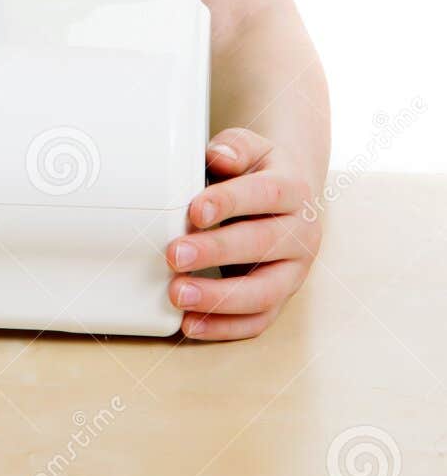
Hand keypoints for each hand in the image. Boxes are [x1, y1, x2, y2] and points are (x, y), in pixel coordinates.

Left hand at [165, 127, 321, 340]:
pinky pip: (257, 321)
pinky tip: (190, 324)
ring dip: (219, 299)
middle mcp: (301, 233)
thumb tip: (219, 156)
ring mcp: (294, 271)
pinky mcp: (281, 299)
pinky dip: (224, 328)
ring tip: (178, 294)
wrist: (290, 197)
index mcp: (293, 190)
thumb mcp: (250, 147)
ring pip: (263, 292)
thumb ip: (234, 148)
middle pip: (262, 245)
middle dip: (216, 252)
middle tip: (174, 254)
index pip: (265, 195)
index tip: (194, 211)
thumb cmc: (258, 171)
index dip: (230, 202)